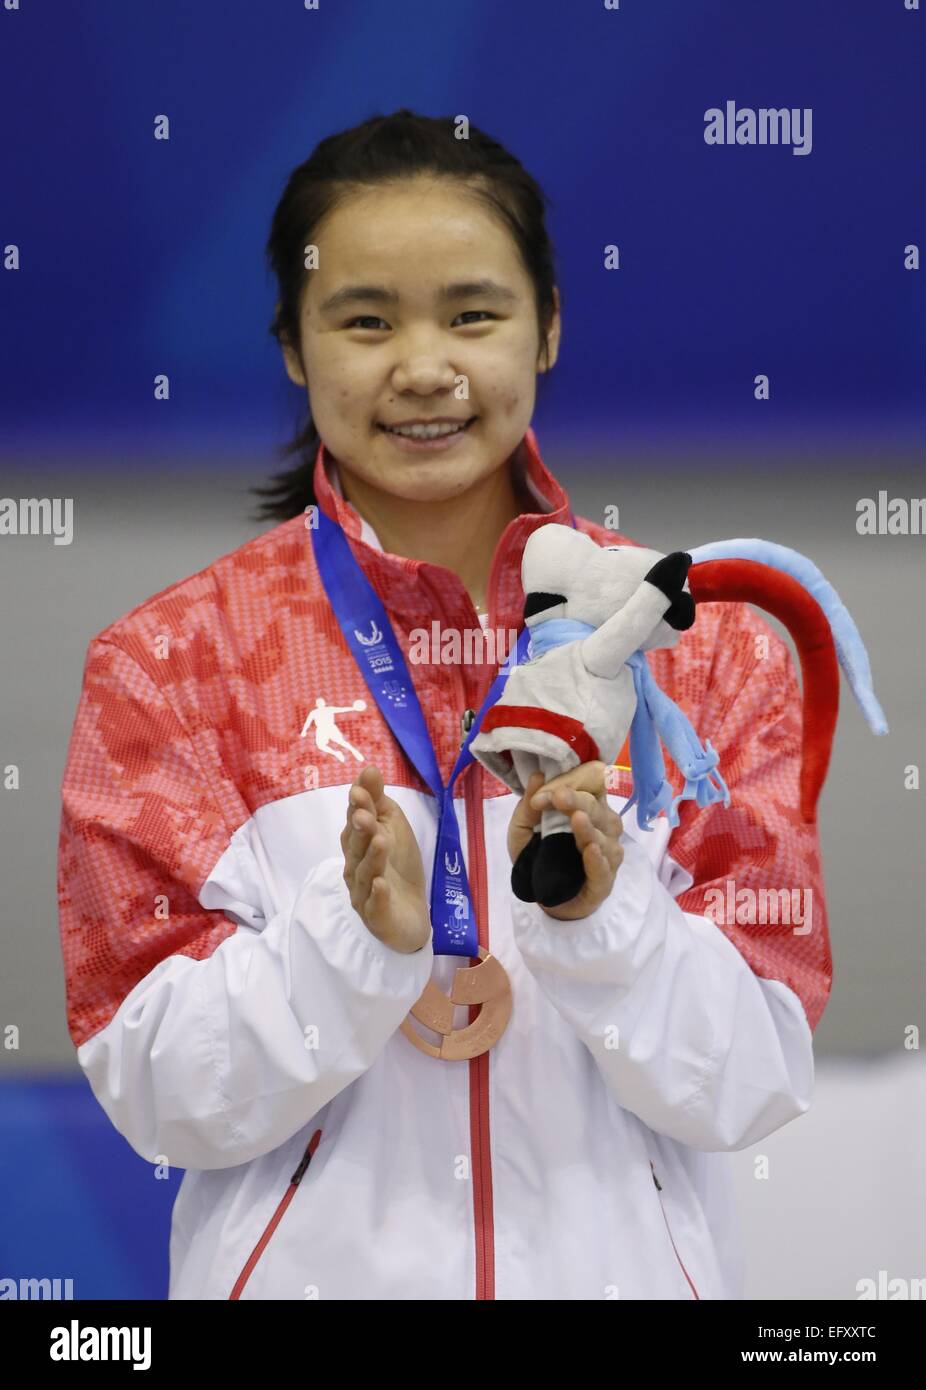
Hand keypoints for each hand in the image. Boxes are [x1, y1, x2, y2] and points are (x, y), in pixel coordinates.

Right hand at [340, 765, 431, 953]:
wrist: (411, 915)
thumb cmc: (399, 867)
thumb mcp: (392, 829)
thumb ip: (378, 802)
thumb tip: (369, 768)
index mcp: (359, 844)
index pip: (356, 822)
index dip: (359, 807)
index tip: (361, 789)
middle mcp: (356, 867)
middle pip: (356, 847)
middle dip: (360, 830)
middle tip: (365, 815)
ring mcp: (363, 893)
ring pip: (365, 873)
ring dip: (372, 857)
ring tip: (381, 842)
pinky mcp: (375, 916)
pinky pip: (375, 905)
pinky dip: (378, 894)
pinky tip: (382, 884)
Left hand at [507, 761, 624, 920]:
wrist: (541, 894)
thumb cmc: (537, 853)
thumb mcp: (522, 828)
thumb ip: (529, 805)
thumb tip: (537, 775)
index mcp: (587, 803)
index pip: (593, 780)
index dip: (573, 780)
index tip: (543, 793)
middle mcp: (603, 823)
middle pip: (596, 805)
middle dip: (577, 800)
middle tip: (558, 798)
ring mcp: (607, 852)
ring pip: (605, 834)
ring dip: (589, 827)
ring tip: (577, 820)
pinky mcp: (605, 881)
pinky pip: (605, 867)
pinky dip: (598, 859)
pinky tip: (591, 850)